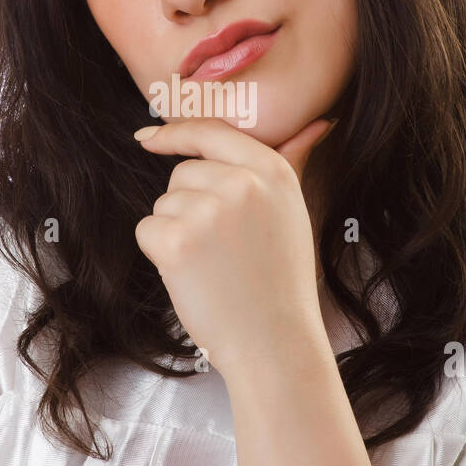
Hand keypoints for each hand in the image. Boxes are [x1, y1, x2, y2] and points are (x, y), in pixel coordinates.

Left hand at [132, 116, 334, 378]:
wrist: (274, 343)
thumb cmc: (282, 282)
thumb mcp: (293, 213)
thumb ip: (291, 163)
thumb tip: (318, 122)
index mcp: (272, 172)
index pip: (211, 131)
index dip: (175, 133)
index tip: (148, 137)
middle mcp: (242, 183)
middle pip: (182, 173)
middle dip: (187, 205)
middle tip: (221, 248)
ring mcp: (208, 211)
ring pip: (163, 204)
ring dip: (175, 232)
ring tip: (212, 266)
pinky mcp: (177, 242)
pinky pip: (147, 230)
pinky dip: (159, 254)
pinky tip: (191, 276)